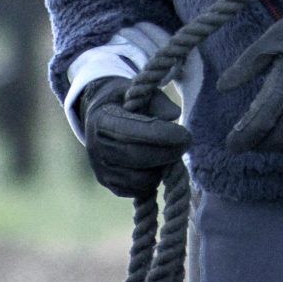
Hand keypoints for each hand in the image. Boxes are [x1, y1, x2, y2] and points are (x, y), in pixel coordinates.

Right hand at [79, 76, 189, 197]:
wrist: (99, 116)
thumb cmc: (125, 100)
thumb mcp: (139, 90)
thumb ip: (157, 100)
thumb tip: (174, 115)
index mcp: (100, 119)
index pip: (132, 131)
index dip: (161, 135)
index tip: (185, 134)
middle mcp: (95, 147)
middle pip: (137, 157)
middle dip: (168, 152)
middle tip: (187, 143)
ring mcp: (101, 169)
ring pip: (141, 178)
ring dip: (161, 167)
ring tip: (169, 151)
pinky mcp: (109, 184)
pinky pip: (138, 191)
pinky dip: (154, 180)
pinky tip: (157, 163)